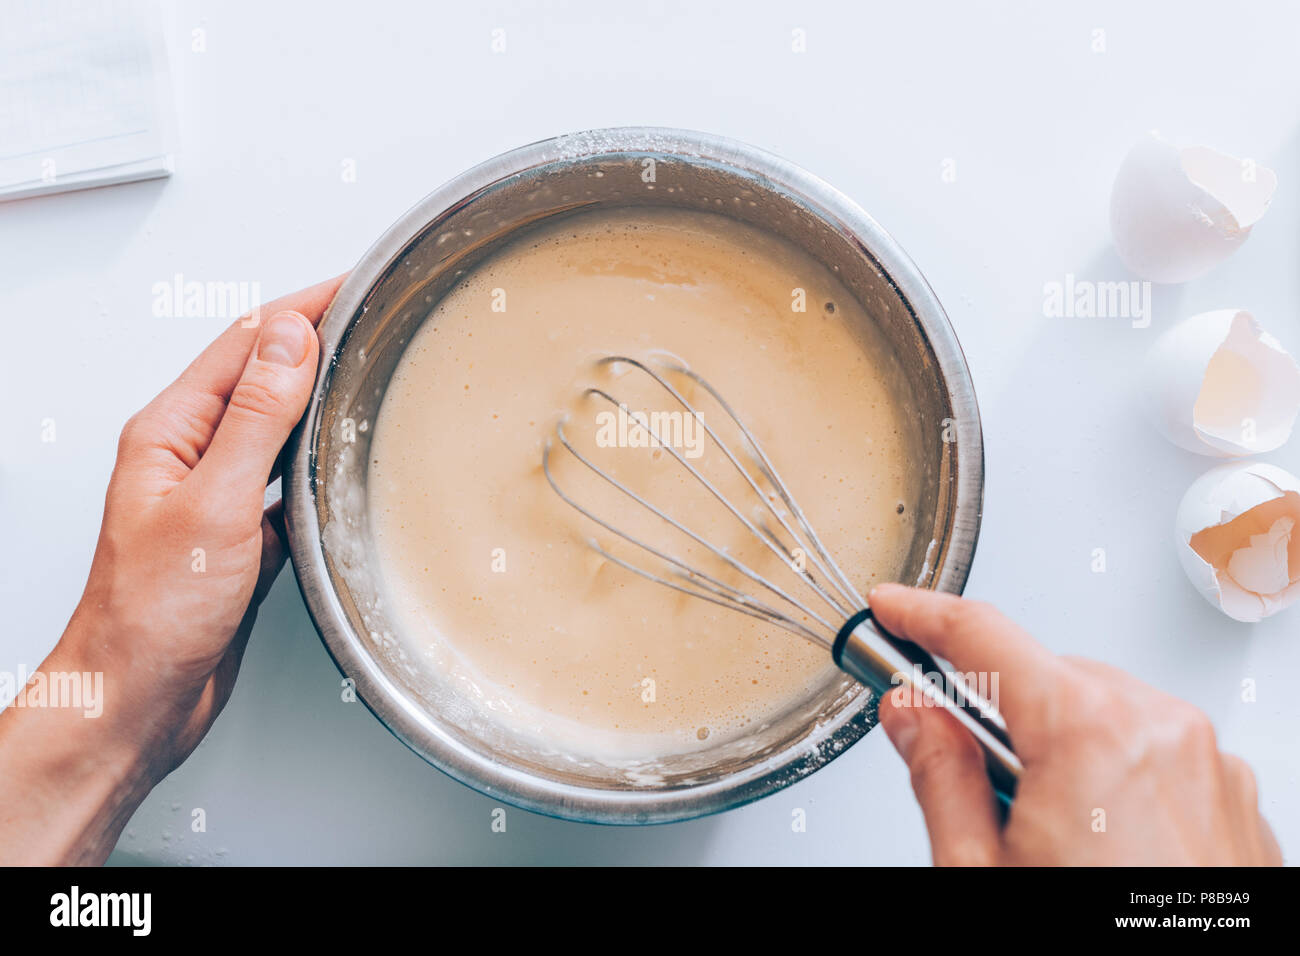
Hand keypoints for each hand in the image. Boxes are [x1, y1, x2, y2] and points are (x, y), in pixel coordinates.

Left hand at [0, 277, 341, 863]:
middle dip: (311, 340)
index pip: (244, 343)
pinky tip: (336, 464)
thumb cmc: (151, 614)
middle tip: (367, 317)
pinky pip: (281, 479)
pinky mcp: (235, 535)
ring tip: (359, 373)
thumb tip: (288, 338)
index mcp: (170, 432)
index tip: (352, 284)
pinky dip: (313, 460)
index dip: (302, 309)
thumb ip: (255, 418)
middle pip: (258, 376)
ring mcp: (211, 495)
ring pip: (272, 426)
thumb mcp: (214, 502)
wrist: (135, 698)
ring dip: (313, 396)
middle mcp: (188, 456)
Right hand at [870, 583, 1281, 864]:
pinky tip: (1099, 846)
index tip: (895, 610)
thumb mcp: (979, 875)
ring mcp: (1209, 765)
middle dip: (999, 712)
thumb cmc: (1095, 941)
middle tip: (968, 779)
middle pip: (1048, 678)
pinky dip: (1116, 775)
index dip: (925, 617)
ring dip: (1060, 746)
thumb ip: (939, 776)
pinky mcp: (1234, 800)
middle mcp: (1161, 731)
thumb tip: (912, 714)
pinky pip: (1155, 752)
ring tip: (1047, 839)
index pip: (985, 637)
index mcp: (1090, 733)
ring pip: (1104, 713)